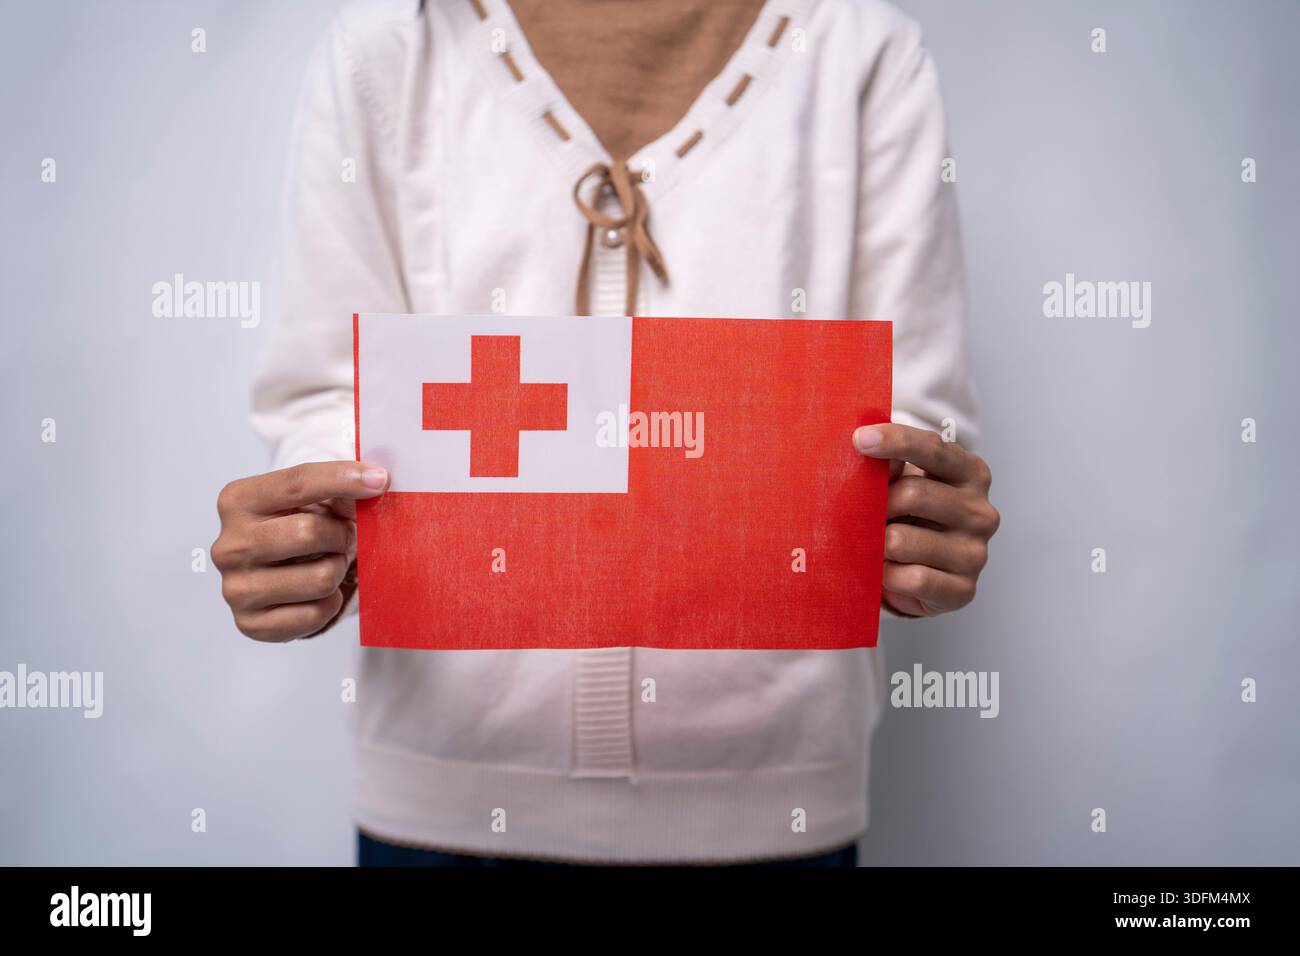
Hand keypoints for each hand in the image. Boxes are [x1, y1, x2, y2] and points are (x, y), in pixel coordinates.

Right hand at [211, 461, 388, 640]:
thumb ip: (337, 489)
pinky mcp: (250, 624)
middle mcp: (228, 545)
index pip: (298, 483)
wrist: (274, 575)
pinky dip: (329, 603)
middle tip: (342, 538)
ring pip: (320, 578)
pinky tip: (318, 594)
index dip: (344, 479)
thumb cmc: (293, 529)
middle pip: (308, 533)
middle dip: (339, 536)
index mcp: (237, 501)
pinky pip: (315, 614)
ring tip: (327, 564)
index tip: (380, 480)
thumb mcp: (310, 500)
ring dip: (337, 570)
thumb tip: (372, 483)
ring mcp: (235, 588)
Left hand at [853, 423, 998, 616]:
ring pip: (902, 540)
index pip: (933, 448)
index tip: (859, 440)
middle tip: (860, 515)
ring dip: (876, 544)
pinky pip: (911, 578)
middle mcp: (981, 512)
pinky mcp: (964, 590)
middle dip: (877, 504)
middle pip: (912, 493)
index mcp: (971, 474)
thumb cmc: (911, 518)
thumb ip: (891, 465)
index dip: (895, 441)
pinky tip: (885, 570)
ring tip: (873, 545)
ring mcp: (975, 553)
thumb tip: (868, 444)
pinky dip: (888, 575)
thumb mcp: (904, 483)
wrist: (924, 576)